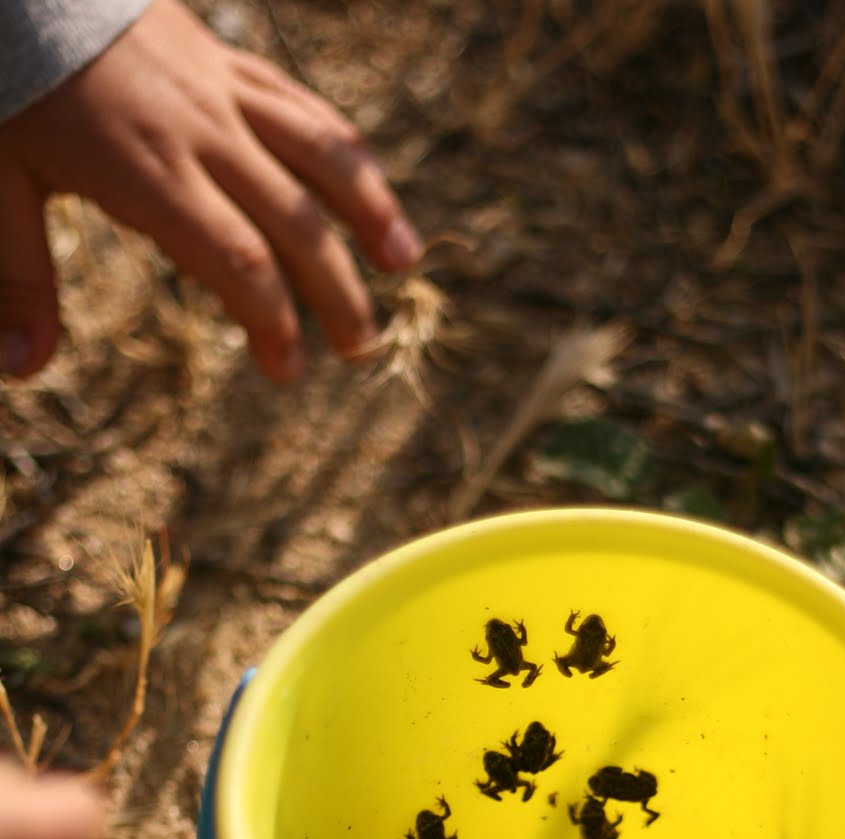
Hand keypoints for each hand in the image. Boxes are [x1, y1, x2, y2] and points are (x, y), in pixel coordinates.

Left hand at [0, 0, 422, 383]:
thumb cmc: (4, 77)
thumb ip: (17, 277)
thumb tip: (21, 367)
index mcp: (148, 172)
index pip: (239, 260)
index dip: (273, 321)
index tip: (288, 370)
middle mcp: (201, 132)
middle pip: (294, 221)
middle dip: (335, 291)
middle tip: (358, 349)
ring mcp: (219, 89)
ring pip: (316, 153)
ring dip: (369, 210)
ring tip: (404, 262)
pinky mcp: (223, 60)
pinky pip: (298, 104)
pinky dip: (342, 148)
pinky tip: (368, 184)